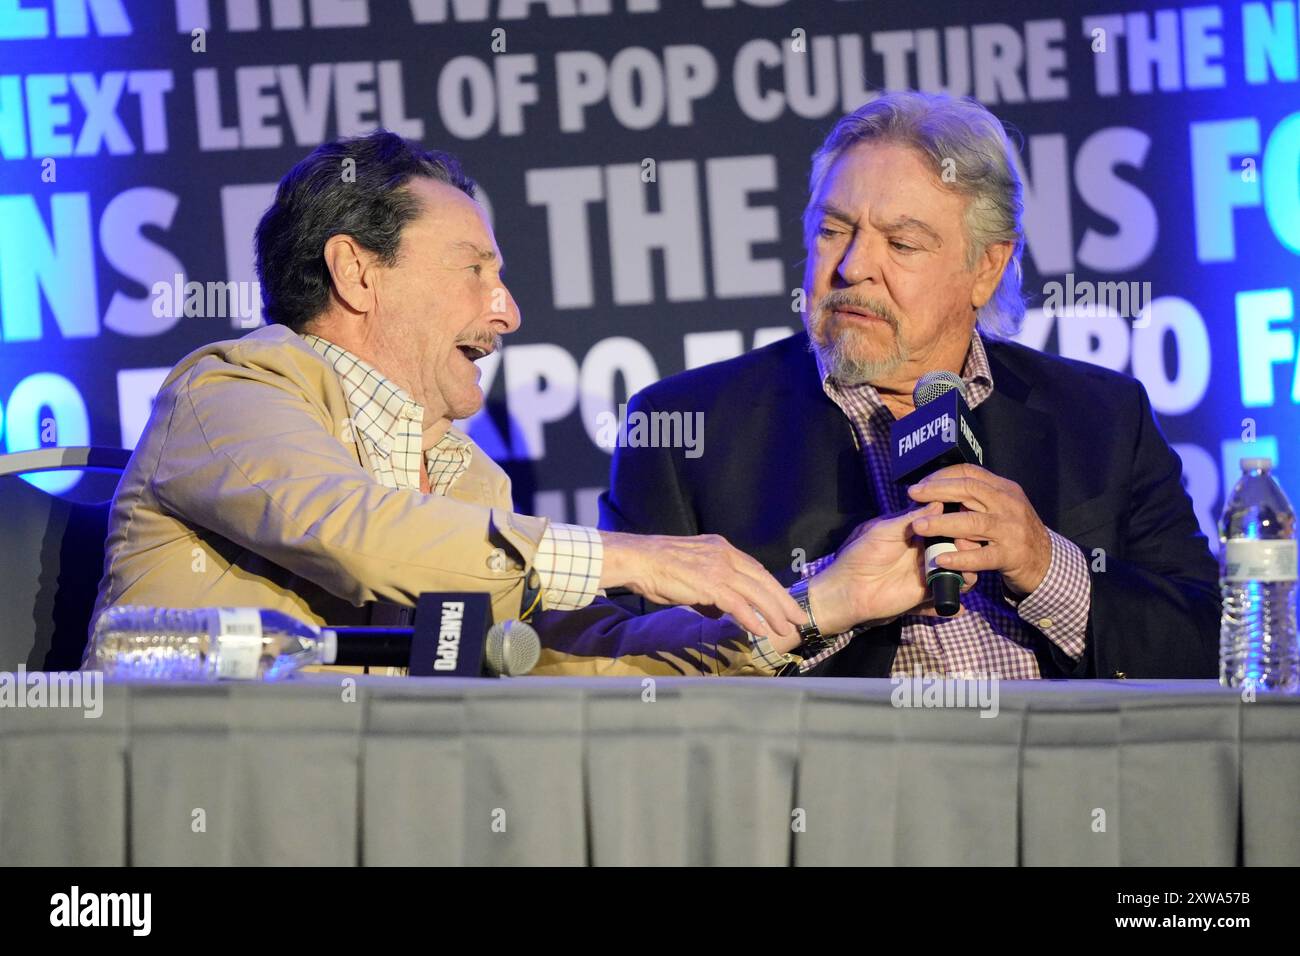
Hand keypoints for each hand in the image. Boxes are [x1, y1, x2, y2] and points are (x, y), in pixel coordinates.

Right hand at [598, 530, 804, 642]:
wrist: (638, 560)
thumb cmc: (657, 568)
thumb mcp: (689, 576)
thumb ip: (708, 594)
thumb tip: (718, 613)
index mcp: (721, 548)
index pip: (754, 568)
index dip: (771, 586)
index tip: (783, 601)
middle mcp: (724, 555)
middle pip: (763, 579)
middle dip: (783, 600)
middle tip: (798, 617)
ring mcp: (719, 568)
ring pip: (756, 592)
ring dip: (774, 612)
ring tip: (787, 629)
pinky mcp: (710, 584)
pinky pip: (739, 604)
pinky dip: (752, 618)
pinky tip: (761, 630)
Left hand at [806, 502, 977, 634]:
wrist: (848, 590)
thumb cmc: (861, 555)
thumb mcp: (883, 530)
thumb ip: (910, 518)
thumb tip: (939, 501)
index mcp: (914, 531)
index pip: (943, 522)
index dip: (957, 520)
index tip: (968, 517)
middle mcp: (925, 549)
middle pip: (956, 544)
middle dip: (967, 543)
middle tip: (967, 545)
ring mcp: (927, 570)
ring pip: (958, 566)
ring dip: (967, 566)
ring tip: (965, 568)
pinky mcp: (927, 592)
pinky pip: (948, 590)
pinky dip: (958, 592)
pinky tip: (962, 592)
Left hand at [906, 463, 1052, 596]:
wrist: (1047, 562)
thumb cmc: (1015, 532)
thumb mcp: (1002, 506)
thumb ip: (977, 497)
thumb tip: (938, 489)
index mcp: (1004, 489)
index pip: (970, 473)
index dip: (942, 475)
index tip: (921, 482)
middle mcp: (1008, 504)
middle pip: (969, 490)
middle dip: (937, 491)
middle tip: (913, 494)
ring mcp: (1011, 530)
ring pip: (973, 522)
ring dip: (942, 523)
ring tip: (918, 526)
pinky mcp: (1011, 556)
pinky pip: (982, 557)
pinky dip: (960, 557)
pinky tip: (941, 558)